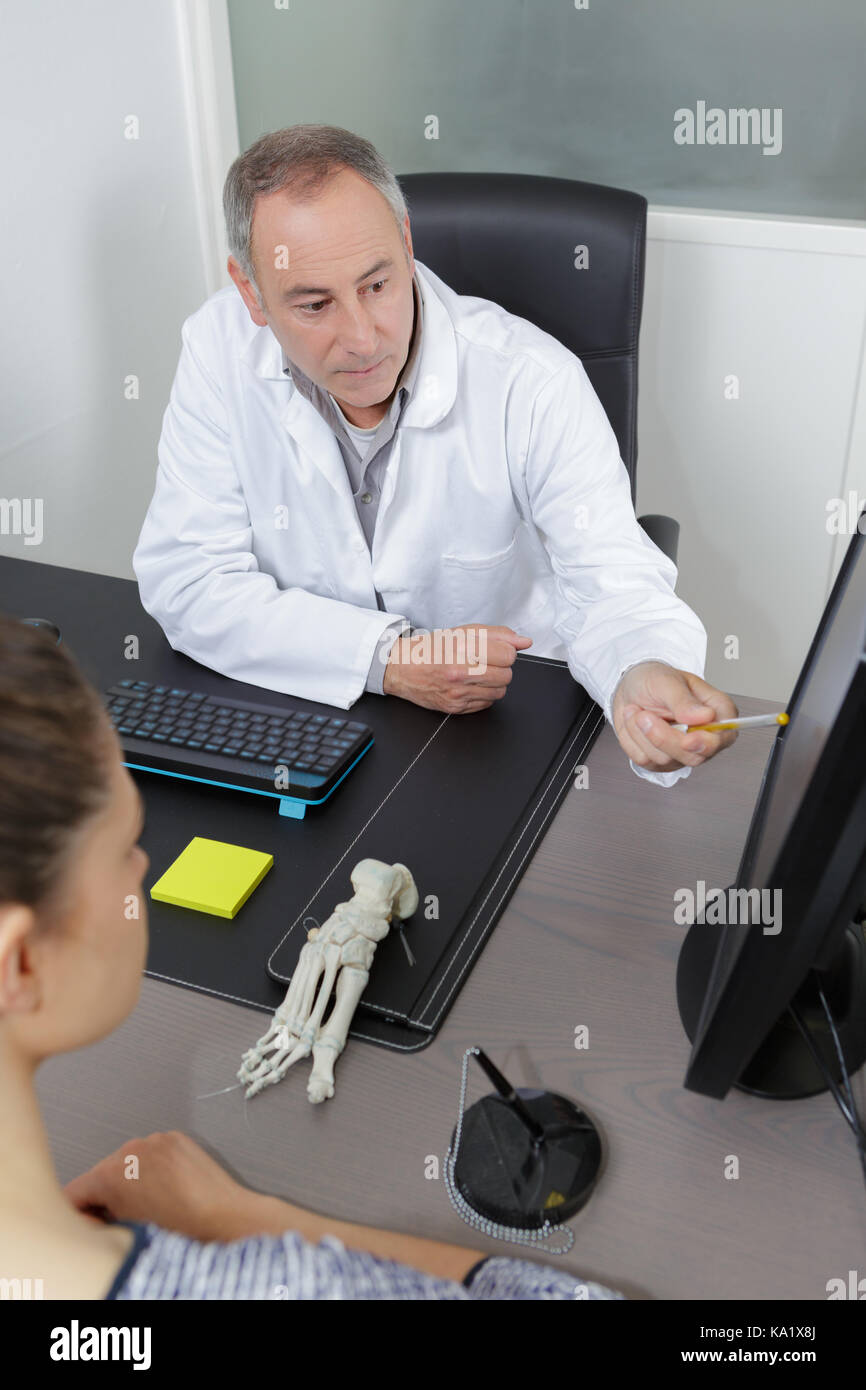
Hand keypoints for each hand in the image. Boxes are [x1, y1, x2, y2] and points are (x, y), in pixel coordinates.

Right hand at [64, 1131, 266, 1242]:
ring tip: (153, 1202)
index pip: (74, 1190)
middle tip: (124, 1216)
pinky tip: (169, 1187)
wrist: (221, 1215)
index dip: (79, 1211)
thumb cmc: (181, 1227)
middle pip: (101, 1173)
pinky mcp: (174, 1137)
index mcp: (110, 1174)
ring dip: (132, 1178)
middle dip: (108, 1194)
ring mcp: (154, 1140)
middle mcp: (130, 1150)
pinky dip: (155, 1167)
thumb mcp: (124, 1230)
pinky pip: (153, 1152)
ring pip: (128, 1161)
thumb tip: (87, 1217)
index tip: (86, 1220)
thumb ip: (95, 1221)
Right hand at [383, 624, 531, 712]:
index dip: (506, 652)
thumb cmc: (431, 649)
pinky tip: (470, 686)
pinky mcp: (455, 708)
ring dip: (494, 683)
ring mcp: (458, 693)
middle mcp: (460, 672)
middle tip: (486, 663)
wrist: (402, 668)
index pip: (508, 655)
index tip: (497, 651)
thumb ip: (497, 635)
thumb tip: (524, 642)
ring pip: (499, 692)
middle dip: (501, 668)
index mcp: (463, 648)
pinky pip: (486, 704)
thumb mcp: (463, 632)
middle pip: (506, 676)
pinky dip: (483, 695)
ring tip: (478, 674)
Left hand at [611, 661, 737, 773]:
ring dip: (642, 734)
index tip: (688, 739)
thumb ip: (684, 701)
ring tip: (638, 712)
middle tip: (644, 715)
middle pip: (694, 756)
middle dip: (664, 738)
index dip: (708, 743)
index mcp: (717, 712)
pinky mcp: (661, 762)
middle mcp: (704, 737)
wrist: (629, 690)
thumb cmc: (653, 681)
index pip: (725, 736)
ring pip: (665, 760)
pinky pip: (646, 760)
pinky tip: (635, 724)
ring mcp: (683, 752)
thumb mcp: (667, 681)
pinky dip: (633, 741)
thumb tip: (705, 715)